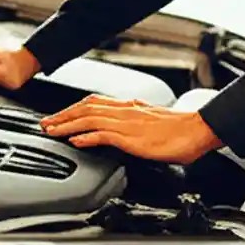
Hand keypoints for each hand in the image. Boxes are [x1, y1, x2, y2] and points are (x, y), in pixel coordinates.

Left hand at [40, 94, 222, 164]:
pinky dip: (86, 136)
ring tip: (52, 131)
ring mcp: (128, 123)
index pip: (95, 102)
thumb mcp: (152, 122)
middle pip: (86, 108)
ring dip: (67, 124)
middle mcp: (126, 110)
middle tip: (46, 123)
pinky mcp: (132, 137)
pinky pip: (103, 134)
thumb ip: (135, 123)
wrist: (198, 130)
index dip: (74, 108)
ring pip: (90, 119)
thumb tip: (123, 130)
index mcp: (130, 106)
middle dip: (63, 115)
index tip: (60, 115)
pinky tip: (76, 141)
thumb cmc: (180, 129)